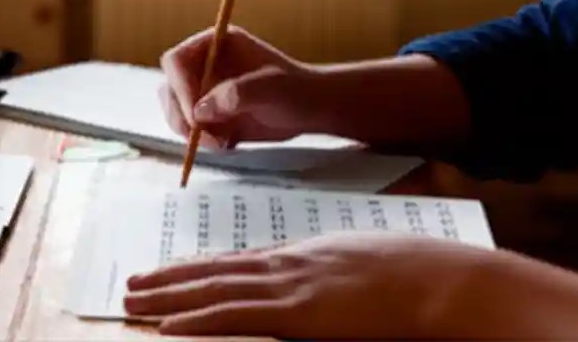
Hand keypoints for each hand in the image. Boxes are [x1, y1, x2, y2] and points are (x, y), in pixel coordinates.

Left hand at [124, 231, 506, 338]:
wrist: (444, 281)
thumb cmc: (424, 276)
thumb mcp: (374, 264)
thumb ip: (342, 272)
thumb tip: (333, 288)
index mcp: (311, 253)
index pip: (244, 260)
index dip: (204, 265)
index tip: (175, 268)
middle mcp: (292, 263)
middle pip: (218, 270)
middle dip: (171, 278)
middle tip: (133, 283)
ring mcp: (293, 286)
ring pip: (214, 289)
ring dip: (168, 296)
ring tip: (132, 300)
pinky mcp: (298, 313)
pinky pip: (234, 316)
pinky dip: (196, 319)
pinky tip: (168, 325)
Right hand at [158, 26, 328, 148]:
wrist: (312, 109)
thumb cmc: (296, 90)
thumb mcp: (271, 89)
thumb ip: (236, 94)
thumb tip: (200, 110)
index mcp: (215, 44)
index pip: (176, 61)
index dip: (179, 86)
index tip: (195, 113)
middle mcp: (204, 65)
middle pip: (168, 88)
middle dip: (180, 114)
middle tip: (201, 136)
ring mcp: (205, 90)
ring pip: (175, 111)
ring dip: (190, 132)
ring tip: (220, 142)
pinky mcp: (210, 115)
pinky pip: (190, 130)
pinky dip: (201, 141)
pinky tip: (226, 143)